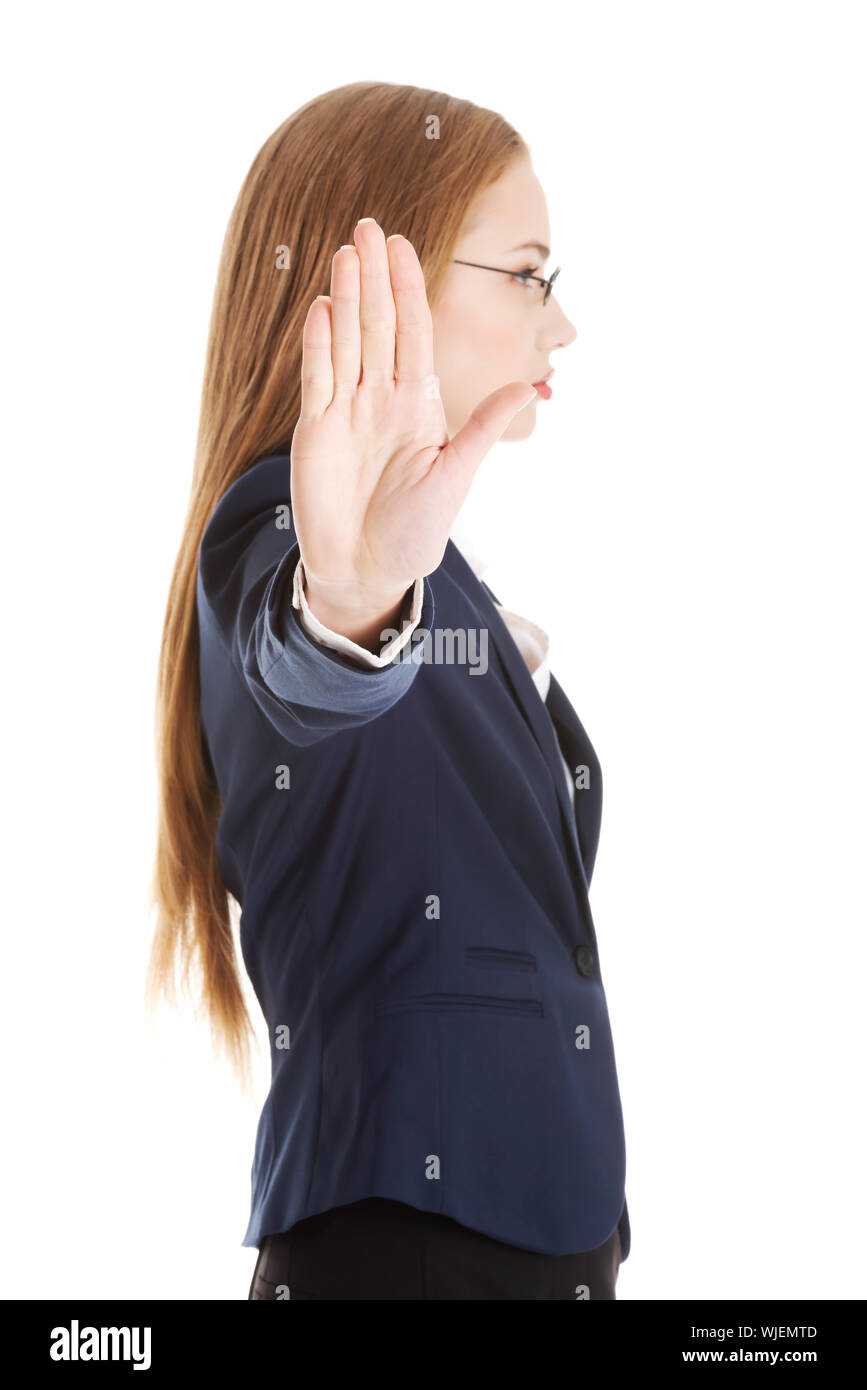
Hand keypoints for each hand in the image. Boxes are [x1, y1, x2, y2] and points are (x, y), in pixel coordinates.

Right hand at [289, 217, 536, 623]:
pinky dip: (320, 344)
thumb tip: (529, 385)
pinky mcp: (317, 430)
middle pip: (378, 326)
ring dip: (346, 298)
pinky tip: (321, 308)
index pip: (414, 335)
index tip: (402, 246)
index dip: (408, 289)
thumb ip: (483, 428)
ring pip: (347, 342)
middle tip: (368, 226)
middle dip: (374, 277)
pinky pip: (318, 378)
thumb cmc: (414, 531)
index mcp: (419, 405)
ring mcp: (347, 411)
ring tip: (347, 253)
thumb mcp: (456, 477)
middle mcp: (381, 399)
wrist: (366, 570)